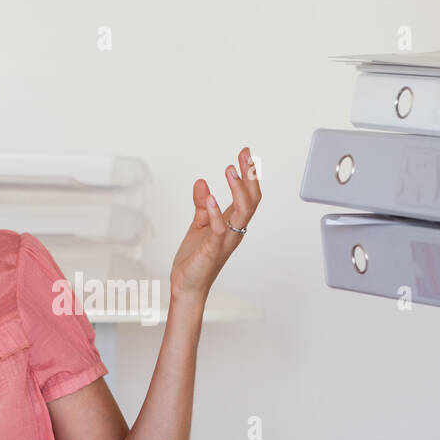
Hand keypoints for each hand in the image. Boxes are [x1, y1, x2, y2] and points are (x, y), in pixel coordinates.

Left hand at [169, 147, 260, 299]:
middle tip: (244, 154)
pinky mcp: (213, 249)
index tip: (245, 153)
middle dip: (250, 175)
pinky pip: (219, 229)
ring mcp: (226, 240)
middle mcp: (234, 230)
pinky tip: (211, 198)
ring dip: (238, 190)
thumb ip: (202, 204)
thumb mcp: (198, 225)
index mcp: (232, 223)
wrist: (187, 286)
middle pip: (252, 199)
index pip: (247, 195)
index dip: (248, 174)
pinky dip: (215, 212)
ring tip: (231, 169)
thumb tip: (202, 182)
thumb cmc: (195, 259)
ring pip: (243, 212)